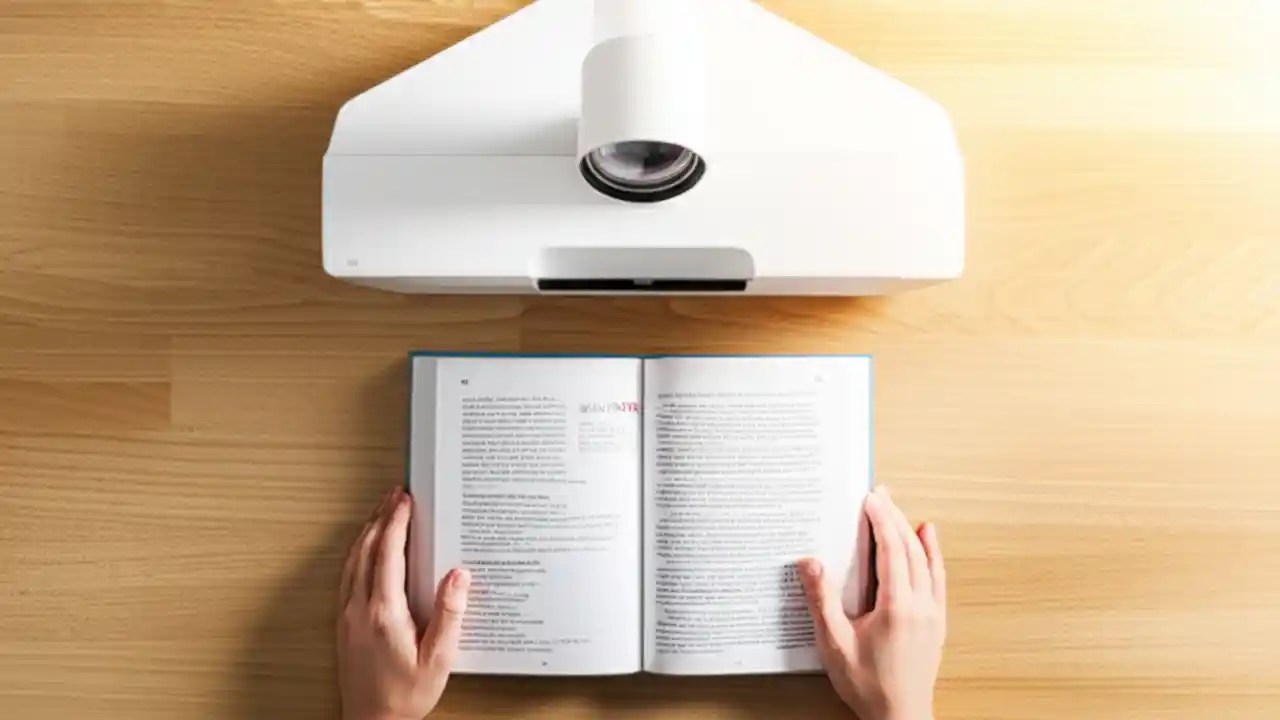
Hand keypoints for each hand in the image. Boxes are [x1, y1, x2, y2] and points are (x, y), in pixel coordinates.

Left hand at [337, 486, 470, 719]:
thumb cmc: (405, 698)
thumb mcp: (438, 660)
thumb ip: (449, 616)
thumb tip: (458, 576)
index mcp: (384, 613)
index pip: (388, 554)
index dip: (397, 522)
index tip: (405, 500)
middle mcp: (360, 610)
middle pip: (367, 550)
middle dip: (382, 517)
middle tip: (395, 495)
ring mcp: (347, 616)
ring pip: (353, 561)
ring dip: (367, 532)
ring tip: (382, 512)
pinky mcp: (343, 625)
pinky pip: (348, 576)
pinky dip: (358, 553)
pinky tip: (366, 551)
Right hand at [798, 486, 945, 719]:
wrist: (898, 717)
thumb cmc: (866, 685)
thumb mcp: (835, 644)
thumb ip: (822, 602)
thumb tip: (810, 563)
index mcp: (896, 607)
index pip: (891, 551)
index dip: (881, 521)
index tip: (871, 499)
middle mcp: (920, 606)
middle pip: (910, 550)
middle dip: (894, 518)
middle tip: (881, 495)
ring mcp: (933, 614)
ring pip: (926, 562)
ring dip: (912, 532)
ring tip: (901, 509)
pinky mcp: (937, 623)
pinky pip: (938, 579)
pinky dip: (933, 556)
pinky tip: (929, 541)